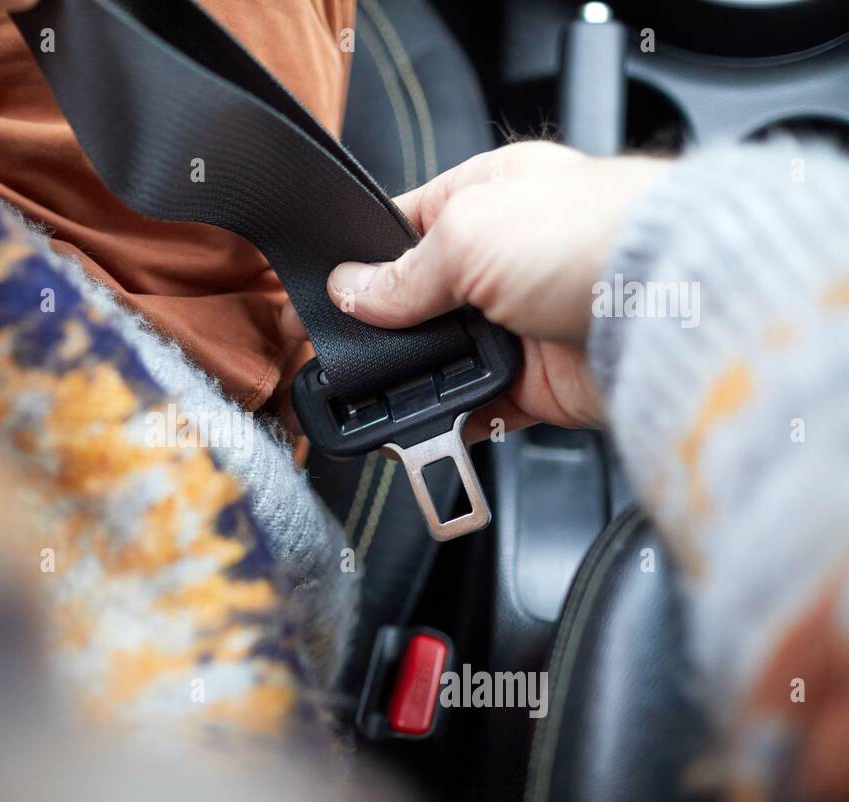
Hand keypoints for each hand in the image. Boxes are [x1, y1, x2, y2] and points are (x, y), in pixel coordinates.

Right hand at [281, 141, 670, 442]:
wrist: (668, 309)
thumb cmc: (593, 237)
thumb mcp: (467, 235)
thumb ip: (402, 272)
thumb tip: (351, 293)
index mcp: (490, 195)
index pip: (406, 224)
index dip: (361, 259)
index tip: (324, 291)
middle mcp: (508, 257)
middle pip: (421, 297)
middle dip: (384, 325)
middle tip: (341, 347)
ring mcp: (522, 321)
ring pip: (445, 356)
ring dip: (416, 375)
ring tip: (379, 388)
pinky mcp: (537, 381)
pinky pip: (477, 404)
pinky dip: (451, 414)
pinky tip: (424, 416)